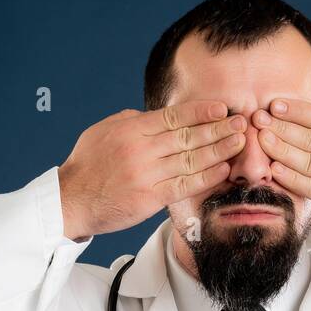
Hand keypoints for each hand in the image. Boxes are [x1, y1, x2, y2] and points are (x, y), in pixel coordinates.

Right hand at [58, 101, 247, 240]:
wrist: (69, 201)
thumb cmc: (86, 167)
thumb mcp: (103, 131)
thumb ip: (131, 121)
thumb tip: (155, 115)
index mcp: (131, 129)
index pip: (173, 116)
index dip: (200, 112)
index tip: (221, 109)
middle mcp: (141, 149)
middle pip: (187, 136)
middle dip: (218, 128)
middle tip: (242, 123)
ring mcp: (146, 174)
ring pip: (191, 160)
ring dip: (219, 150)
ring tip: (240, 143)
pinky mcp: (149, 198)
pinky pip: (184, 185)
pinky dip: (206, 177)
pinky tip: (223, 170)